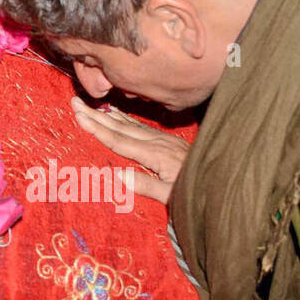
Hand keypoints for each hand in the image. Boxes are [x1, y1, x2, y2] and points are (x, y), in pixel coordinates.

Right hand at [70, 97, 188, 203]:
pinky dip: (125, 118)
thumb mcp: (172, 196)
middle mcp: (158, 142)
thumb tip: (117, 175)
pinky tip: (117, 114)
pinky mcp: (168, 141)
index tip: (79, 116)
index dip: (97, 128)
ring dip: (107, 115)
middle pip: (120, 127)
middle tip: (75, 103)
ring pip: (130, 124)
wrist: (224, 184)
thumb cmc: (197, 194)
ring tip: (89, 106)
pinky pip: (141, 126)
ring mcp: (164, 140)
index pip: (119, 140)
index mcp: (156, 154)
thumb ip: (146, 185)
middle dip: (96, 115)